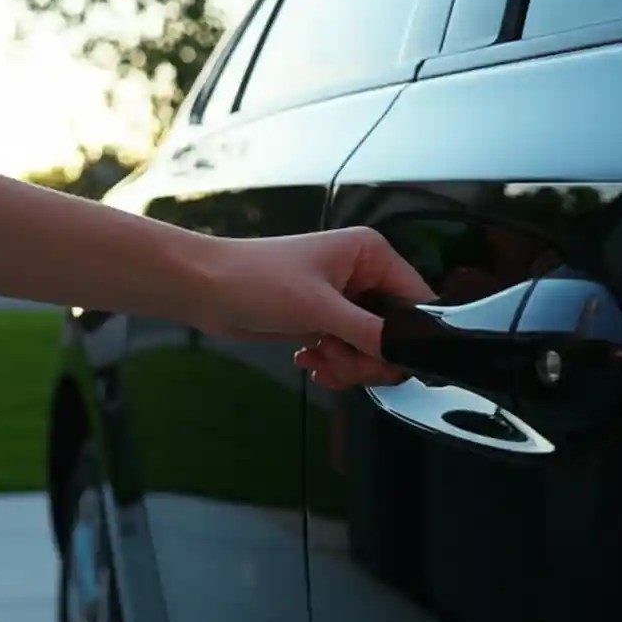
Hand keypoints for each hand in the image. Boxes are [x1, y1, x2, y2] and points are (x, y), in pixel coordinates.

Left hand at [189, 227, 432, 388]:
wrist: (204, 290)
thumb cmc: (255, 279)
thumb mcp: (319, 307)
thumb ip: (369, 332)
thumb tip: (406, 354)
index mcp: (371, 254)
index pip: (417, 300)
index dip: (409, 335)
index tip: (386, 359)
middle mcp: (363, 275)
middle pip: (396, 333)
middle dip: (368, 356)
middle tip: (339, 359)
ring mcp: (344, 302)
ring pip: (372, 351)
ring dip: (347, 365)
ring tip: (318, 358)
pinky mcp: (326, 323)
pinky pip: (349, 356)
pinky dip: (333, 366)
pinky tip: (308, 360)